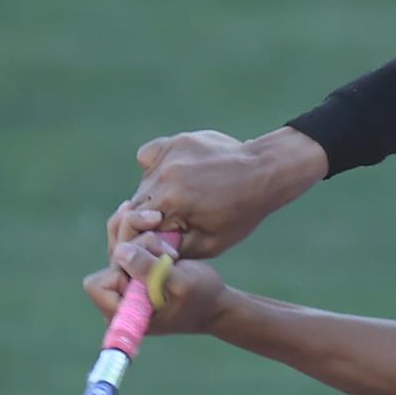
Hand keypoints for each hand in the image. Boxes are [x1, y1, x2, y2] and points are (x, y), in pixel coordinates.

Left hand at [83, 236, 232, 336]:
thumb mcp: (182, 284)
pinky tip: (158, 228)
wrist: (216, 302)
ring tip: (172, 253)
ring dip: (146, 241)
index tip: (148, 275)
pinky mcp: (134, 267)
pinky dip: (144, 233)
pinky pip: (126, 239)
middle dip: (139, 250)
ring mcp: (125, 281)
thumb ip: (151, 270)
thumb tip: (120, 252)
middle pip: (108, 259)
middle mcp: (118, 298)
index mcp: (123, 314)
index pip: (98, 285)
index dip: (120, 273)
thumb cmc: (203, 298)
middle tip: (170, 256)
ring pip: (119, 243)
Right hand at [109, 126, 326, 261]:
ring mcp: (168, 155)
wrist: (264, 172)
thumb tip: (144, 252)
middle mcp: (163, 175)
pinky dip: (153, 167)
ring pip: (143, 182)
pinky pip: (149, 156)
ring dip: (154, 194)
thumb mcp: (210, 244)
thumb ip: (172, 249)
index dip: (141, 236)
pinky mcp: (175, 142)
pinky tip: (173, 176)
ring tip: (183, 198)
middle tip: (171, 220)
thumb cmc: (241, 212)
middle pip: (136, 203)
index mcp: (169, 202)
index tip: (157, 238)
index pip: (131, 225)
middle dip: (147, 216)